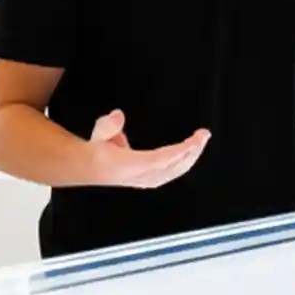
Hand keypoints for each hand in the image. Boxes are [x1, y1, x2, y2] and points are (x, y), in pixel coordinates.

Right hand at [87, 109, 210, 188]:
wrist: (90, 167)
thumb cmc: (97, 150)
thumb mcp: (100, 133)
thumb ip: (108, 125)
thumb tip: (118, 115)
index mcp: (130, 166)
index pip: (158, 161)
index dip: (177, 152)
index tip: (192, 142)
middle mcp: (141, 176)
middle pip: (173, 166)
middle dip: (191, 151)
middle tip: (203, 135)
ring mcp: (147, 180)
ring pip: (175, 170)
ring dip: (190, 156)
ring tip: (200, 141)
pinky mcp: (150, 179)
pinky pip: (172, 171)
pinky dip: (183, 161)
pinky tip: (191, 151)